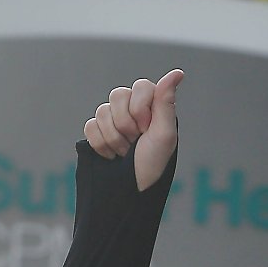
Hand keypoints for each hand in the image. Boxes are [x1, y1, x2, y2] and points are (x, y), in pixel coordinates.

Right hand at [84, 70, 183, 191]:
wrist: (128, 194)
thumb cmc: (152, 166)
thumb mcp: (163, 135)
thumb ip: (166, 101)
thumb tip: (177, 72)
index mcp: (153, 109)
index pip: (140, 86)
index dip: (140, 107)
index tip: (146, 128)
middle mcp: (133, 111)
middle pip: (118, 95)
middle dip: (126, 123)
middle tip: (135, 142)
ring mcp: (113, 122)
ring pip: (102, 111)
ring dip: (114, 137)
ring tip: (124, 153)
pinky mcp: (96, 134)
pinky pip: (90, 125)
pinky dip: (100, 144)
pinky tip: (111, 156)